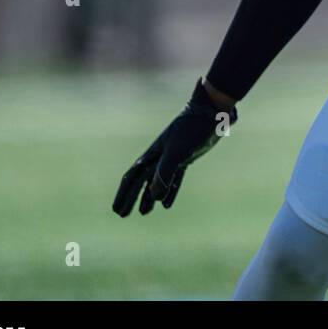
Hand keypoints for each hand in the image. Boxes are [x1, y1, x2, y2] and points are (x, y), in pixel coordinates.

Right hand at [112, 79, 236, 216]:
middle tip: (123, 215)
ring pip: (156, 182)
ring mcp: (172, 158)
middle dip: (131, 198)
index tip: (116, 210)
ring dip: (149, 197)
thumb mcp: (177, 153)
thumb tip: (155, 198)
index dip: (123, 195)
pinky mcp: (186, 158)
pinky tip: (167, 204)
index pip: (132, 178)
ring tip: (144, 212)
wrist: (210, 113)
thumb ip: (164, 174)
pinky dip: (169, 191)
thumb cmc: (191, 130)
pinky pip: (174, 178)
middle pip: (141, 182)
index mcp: (151, 155)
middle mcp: (158, 157)